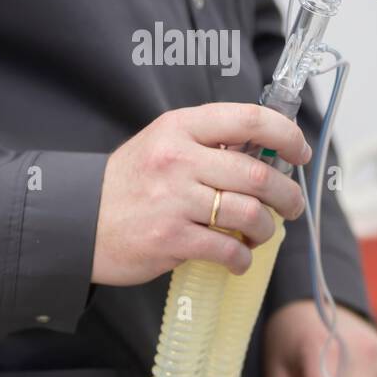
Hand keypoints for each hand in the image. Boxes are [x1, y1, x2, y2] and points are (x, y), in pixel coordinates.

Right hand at [92, 104, 310, 285]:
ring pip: (250, 214)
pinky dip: (242, 258)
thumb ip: (207, 144)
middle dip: (287, 195)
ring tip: (261, 234)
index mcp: (180, 128)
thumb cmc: (127, 185)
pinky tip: (238, 258)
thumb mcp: (162, 145)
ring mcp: (175, 200)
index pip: (248, 118)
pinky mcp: (171, 239)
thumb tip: (264, 154)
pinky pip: (228, 249)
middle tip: (292, 206)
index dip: (285, 135)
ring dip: (266, 229)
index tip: (298, 151)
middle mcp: (179, 159)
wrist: (78, 221)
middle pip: (258, 174)